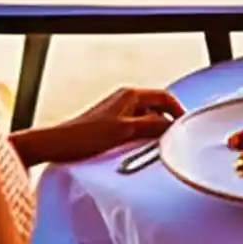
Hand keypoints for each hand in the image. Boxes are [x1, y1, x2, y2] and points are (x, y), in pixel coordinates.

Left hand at [19, 87, 184, 163]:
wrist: (57, 144)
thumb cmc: (86, 135)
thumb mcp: (125, 130)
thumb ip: (152, 126)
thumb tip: (173, 126)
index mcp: (130, 95)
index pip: (164, 97)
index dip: (178, 110)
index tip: (185, 125)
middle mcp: (125, 100)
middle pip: (157, 106)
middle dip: (167, 121)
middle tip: (173, 137)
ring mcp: (117, 111)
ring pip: (146, 117)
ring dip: (154, 129)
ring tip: (157, 145)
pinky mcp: (111, 124)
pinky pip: (135, 126)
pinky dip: (142, 135)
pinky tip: (140, 147)